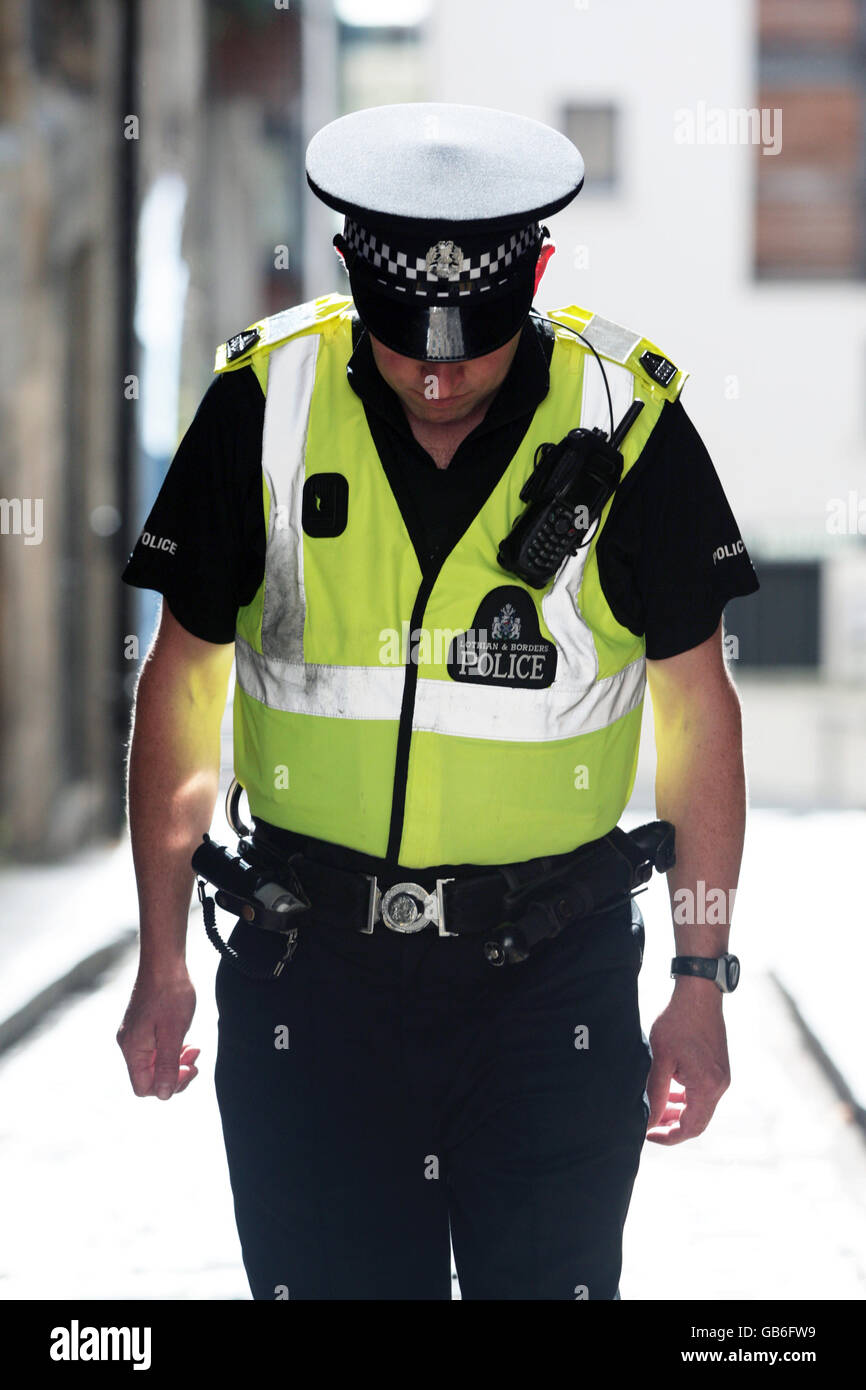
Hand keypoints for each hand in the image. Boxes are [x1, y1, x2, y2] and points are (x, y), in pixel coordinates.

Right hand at [116, 963, 197, 1099]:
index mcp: (133, 1049)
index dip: (167, 1086)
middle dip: (175, 1073)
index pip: (143, 1087)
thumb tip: (164, 1096)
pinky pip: (156, 1049)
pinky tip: (186, 1039)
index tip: (187, 1068)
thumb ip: (168, 1066)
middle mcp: (129, 1045)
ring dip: (177, 1061)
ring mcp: (135, 1035)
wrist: (164, 961)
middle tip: (195, 1058)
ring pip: (155, 1063)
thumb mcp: (173, 1033)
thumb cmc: (170, 994)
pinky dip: (173, 1048)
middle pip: (150, 1077)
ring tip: (195, 1048)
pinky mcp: (142, 1026)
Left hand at [645, 981, 729, 1144]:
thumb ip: (655, 1092)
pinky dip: (687, 1098)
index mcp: (707, 1087)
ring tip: (658, 1110)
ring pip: (700, 1108)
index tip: (648, 1135)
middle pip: (697, 1122)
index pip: (690, 1128)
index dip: (668, 1136)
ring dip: (680, 1112)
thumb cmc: (678, 1021)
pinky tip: (670, 1092)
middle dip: (673, 1127)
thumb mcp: (660, 1059)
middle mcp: (720, 1086)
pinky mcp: (720, 1068)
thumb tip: (649, 1119)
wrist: (699, 993)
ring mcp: (722, 1077)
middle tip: (651, 1125)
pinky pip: (703, 1093)